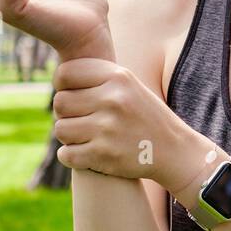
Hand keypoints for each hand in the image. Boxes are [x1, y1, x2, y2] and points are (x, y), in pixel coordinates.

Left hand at [51, 57, 216, 187]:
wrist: (173, 150)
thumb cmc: (144, 116)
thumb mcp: (128, 85)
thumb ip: (97, 77)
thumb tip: (57, 77)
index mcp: (118, 77)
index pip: (65, 74)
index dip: (63, 86)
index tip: (73, 95)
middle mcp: (113, 99)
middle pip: (60, 103)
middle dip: (66, 113)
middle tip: (81, 119)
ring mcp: (108, 128)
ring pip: (60, 129)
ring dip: (68, 136)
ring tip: (85, 136)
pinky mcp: (104, 155)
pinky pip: (66, 154)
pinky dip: (70, 156)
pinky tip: (84, 152)